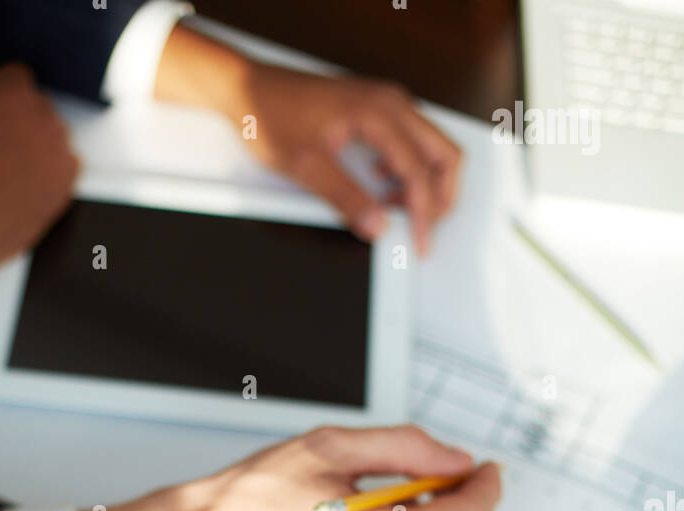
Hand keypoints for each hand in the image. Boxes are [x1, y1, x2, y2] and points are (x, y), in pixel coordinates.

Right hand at [0, 63, 79, 293]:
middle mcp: (43, 123)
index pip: (14, 79)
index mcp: (12, 96)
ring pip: (53, 142)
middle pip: (36, 110)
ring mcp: (57, 160)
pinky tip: (22, 187)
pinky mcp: (63, 195)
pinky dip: (47, 178)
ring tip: (3, 169)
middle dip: (13, 123)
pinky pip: (63, 174)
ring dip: (32, 150)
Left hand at [155, 26, 460, 250]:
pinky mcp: (377, 110)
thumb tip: (375, 226)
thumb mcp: (306, 166)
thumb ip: (345, 198)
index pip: (418, 170)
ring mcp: (386, 103)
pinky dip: (409, 171)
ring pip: (431, 147)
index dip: (424, 213)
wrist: (248, 89)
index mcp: (378, 112)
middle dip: (441, 197)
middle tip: (426, 230)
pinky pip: (412, 142)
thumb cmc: (270, 115)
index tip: (420, 242)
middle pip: (442, 152)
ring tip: (402, 215)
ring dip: (426, 184)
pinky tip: (385, 190)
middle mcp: (390, 102)